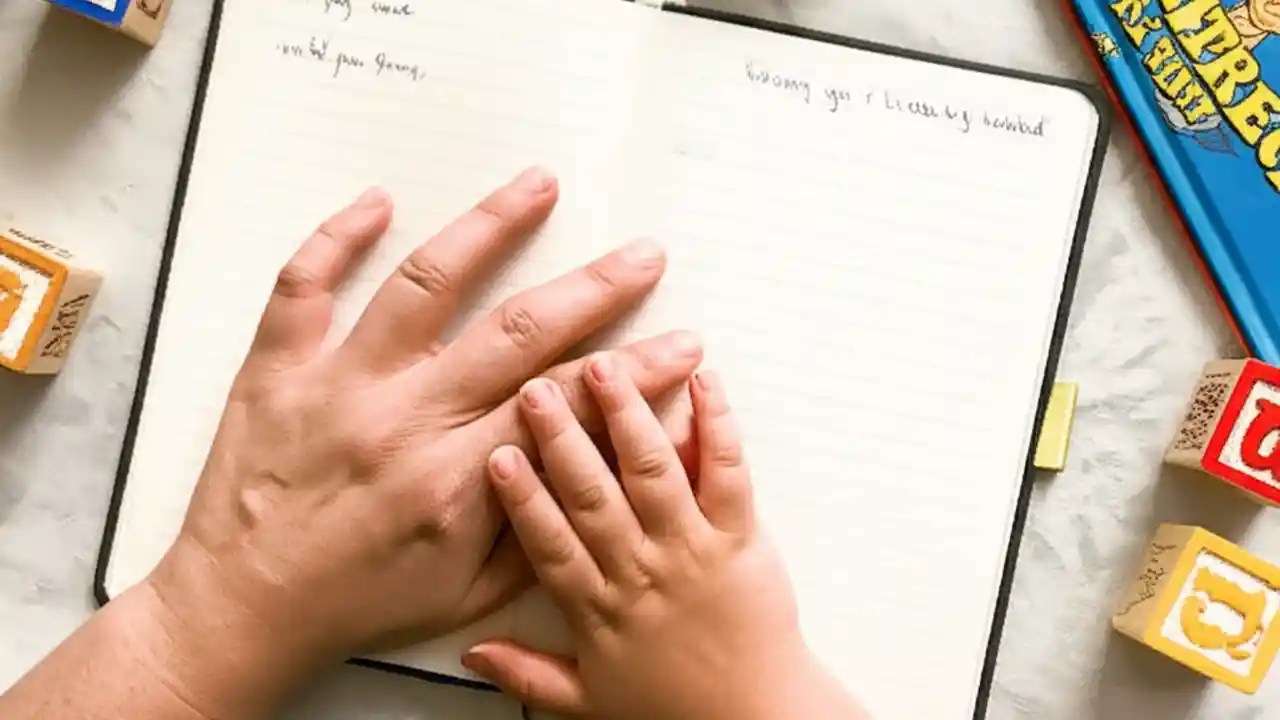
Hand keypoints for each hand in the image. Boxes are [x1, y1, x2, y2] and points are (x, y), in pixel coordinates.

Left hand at [132, 168, 702, 716]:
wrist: (243, 609)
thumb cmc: (357, 604)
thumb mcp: (466, 595)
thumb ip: (533, 529)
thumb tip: (588, 464)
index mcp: (456, 479)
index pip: (568, 402)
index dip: (637, 370)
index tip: (681, 343)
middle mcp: (403, 420)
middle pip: (518, 329)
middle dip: (595, 287)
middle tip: (641, 254)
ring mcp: (337, 385)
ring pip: (423, 284)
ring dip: (489, 227)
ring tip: (538, 186)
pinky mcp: (279, 370)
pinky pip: (303, 287)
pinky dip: (336, 237)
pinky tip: (376, 201)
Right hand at [466, 358, 865, 719]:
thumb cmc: (672, 709)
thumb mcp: (586, 702)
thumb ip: (525, 672)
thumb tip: (467, 654)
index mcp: (598, 607)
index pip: (550, 543)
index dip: (522, 498)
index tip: (495, 453)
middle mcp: (641, 570)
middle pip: (594, 495)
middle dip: (563, 438)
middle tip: (536, 389)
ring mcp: (693, 549)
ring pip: (654, 472)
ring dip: (627, 416)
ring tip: (604, 367)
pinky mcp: (741, 537)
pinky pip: (729, 473)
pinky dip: (718, 425)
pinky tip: (704, 381)